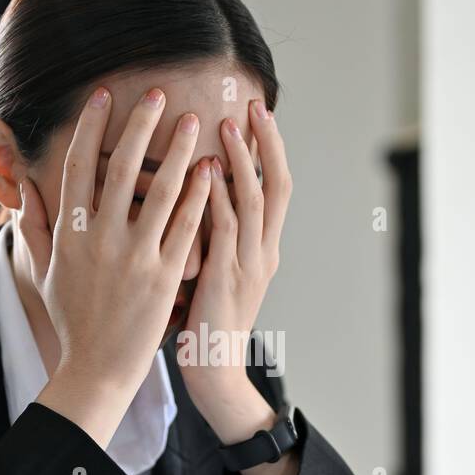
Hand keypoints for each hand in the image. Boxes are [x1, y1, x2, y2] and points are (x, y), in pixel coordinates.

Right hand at [21, 86, 211, 444]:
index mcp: (69, 233)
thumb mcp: (46, 272)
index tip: (103, 95)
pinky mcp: (163, 276)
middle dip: (139, 124)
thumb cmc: (73, 320)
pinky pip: (184, 227)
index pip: (78, 166)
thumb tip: (23, 186)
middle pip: (119, 167)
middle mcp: (99, 239)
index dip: (90, 126)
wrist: (97, 369)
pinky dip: (197, 196)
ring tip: (193, 120)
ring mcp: (133, 257)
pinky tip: (210, 170)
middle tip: (157, 93)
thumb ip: (34, 226)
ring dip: (177, 150)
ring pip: (159, 190)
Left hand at [179, 99, 291, 416]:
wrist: (214, 369)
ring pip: (254, 200)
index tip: (257, 113)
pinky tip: (205, 170)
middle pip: (276, 185)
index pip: (274, 187)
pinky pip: (226, 228)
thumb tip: (197, 195)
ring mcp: (248, 264)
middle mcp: (264, 251)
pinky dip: (218, 196)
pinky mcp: (226, 278)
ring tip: (228, 123)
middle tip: (253, 105)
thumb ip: (213, 234)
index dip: (270, 150)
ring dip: (242, 159)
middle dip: (267, 143)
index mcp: (263, 248)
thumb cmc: (205, 320)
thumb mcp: (216, 269)